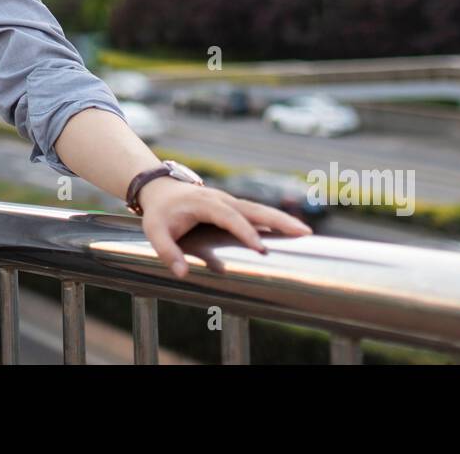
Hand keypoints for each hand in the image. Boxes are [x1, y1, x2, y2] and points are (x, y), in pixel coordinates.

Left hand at [138, 178, 311, 278]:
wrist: (159, 187)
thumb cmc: (159, 212)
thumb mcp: (154, 231)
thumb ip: (167, 251)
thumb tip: (183, 273)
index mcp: (206, 203)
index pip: (230, 217)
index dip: (246, 232)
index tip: (260, 248)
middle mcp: (222, 199)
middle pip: (255, 209)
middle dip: (278, 220)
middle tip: (302, 233)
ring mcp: (229, 201)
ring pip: (259, 209)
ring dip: (282, 220)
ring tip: (305, 233)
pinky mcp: (232, 207)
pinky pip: (256, 213)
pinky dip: (274, 220)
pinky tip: (290, 232)